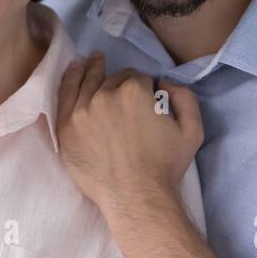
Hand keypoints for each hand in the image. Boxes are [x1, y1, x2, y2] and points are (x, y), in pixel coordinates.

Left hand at [56, 52, 203, 217]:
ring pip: (87, 81)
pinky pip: (65, 95)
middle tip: (121, 85)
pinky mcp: (67, 126)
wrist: (135, 197)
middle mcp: (106, 94)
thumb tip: (164, 82)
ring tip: (92, 60)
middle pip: (112, 78)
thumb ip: (185, 97)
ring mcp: (82, 110)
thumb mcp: (192, 131)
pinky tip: (73, 71)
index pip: (138, 78)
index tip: (144, 98)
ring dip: (91, 69)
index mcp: (136, 91)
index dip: (143, 87)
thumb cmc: (165, 167)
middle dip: (119, 81)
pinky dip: (70, 79)